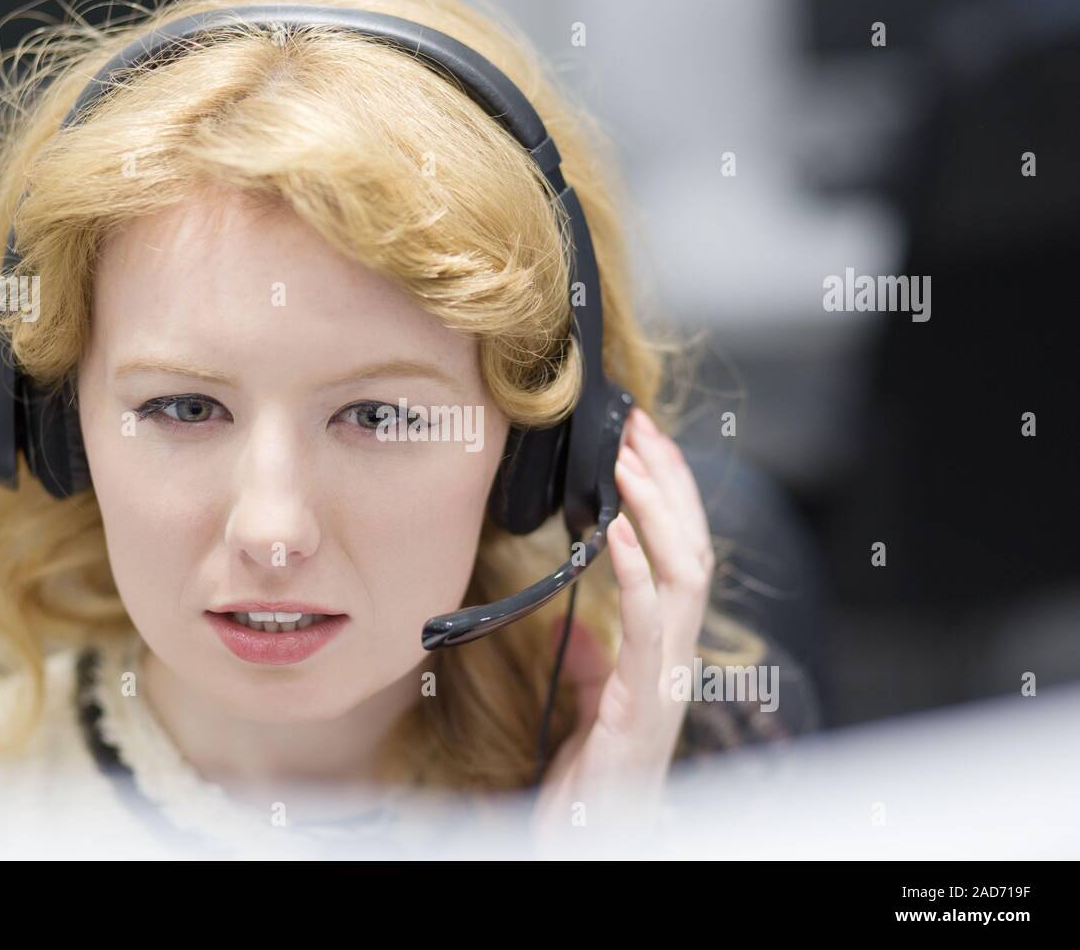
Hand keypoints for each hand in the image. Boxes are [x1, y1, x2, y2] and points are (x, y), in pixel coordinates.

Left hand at [529, 406, 713, 853]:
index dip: (668, 497)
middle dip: (670, 483)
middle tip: (639, 428)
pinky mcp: (644, 702)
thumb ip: (592, 666)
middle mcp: (678, 658)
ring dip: (658, 509)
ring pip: (685, 574)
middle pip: (692, 550)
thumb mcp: (589, 711)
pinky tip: (614, 528)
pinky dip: (636, 570)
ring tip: (630, 459)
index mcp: (666, 653)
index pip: (679, 556)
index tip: (642, 444)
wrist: (589, 841)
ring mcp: (668, 678)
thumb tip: (577, 630)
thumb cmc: (593, 783)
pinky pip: (649, 624)